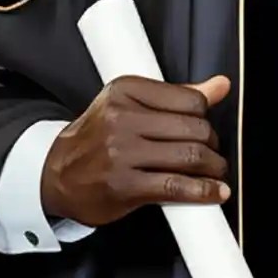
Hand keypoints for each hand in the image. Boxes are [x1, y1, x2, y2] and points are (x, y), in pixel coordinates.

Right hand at [41, 75, 231, 226]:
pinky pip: (176, 187)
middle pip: (194, 128)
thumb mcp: (130, 105)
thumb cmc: (98, 138)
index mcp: (125, 91)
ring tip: (215, 172)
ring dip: (213, 168)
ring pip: (190, 156)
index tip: (204, 128)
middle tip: (212, 154)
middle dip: (212, 144)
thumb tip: (221, 85)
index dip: (205, 117)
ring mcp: (121, 153)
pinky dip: (203, 191)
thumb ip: (176, 96)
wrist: (56, 175)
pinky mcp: (124, 186)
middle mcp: (122, 119)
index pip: (190, 99)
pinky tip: (214, 192)